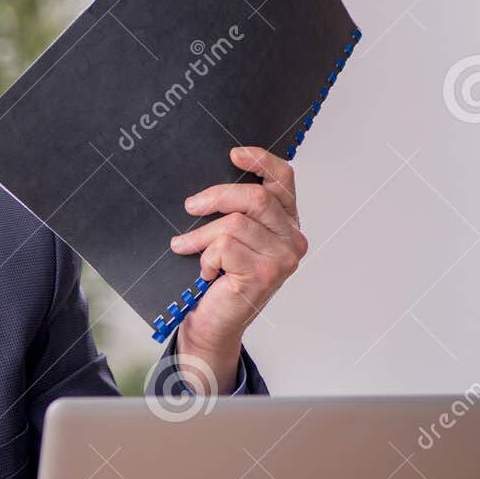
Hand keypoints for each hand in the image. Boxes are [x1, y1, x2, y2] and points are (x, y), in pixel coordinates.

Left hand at [167, 146, 307, 392]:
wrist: (211, 323)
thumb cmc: (217, 277)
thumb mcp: (229, 237)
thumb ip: (235, 210)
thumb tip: (210, 180)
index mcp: (287, 222)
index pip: (283, 179)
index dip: (260, 161)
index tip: (232, 155)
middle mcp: (293, 239)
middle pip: (255, 197)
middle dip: (215, 197)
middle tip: (190, 206)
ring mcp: (283, 259)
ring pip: (234, 223)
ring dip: (201, 235)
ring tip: (185, 246)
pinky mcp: (264, 275)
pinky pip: (224, 246)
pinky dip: (205, 257)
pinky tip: (206, 272)